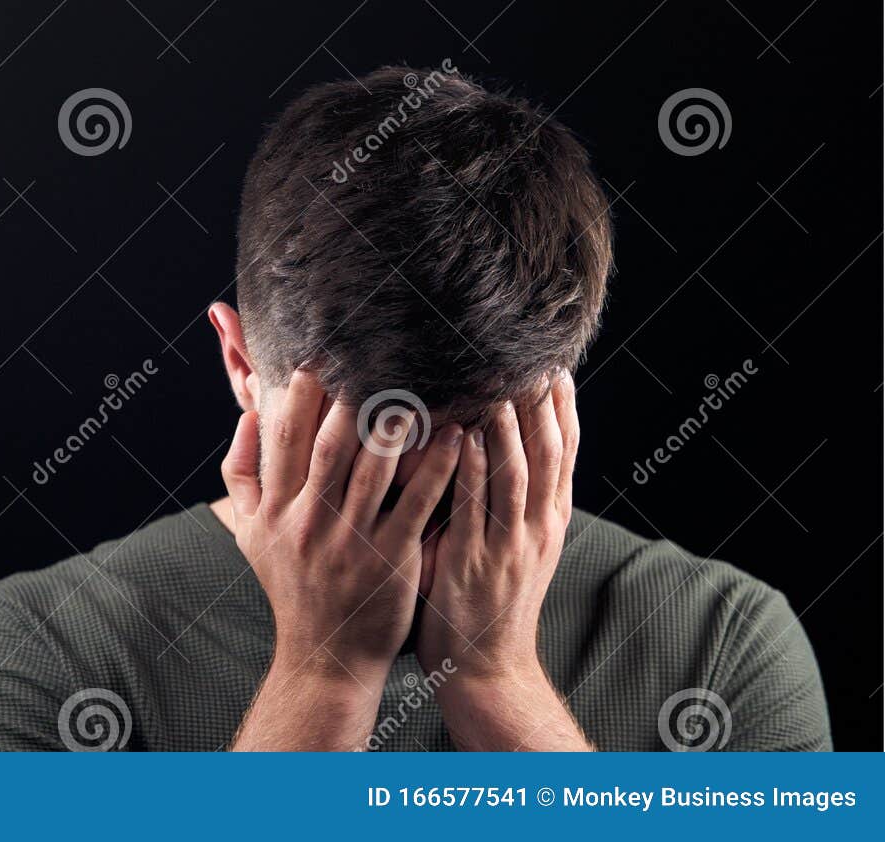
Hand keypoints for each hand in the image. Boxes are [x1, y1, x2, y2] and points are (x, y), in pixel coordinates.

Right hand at [222, 370, 460, 748]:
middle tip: (371, 356)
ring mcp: (352, 541)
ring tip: (415, 385)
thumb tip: (248, 413)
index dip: (301, 395)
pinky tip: (456, 437)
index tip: (316, 357)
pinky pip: (416, 503)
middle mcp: (310, 522)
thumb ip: (240, 473)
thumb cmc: (291, 586)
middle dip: (349, 399)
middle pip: (330, 447)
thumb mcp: (250, 533)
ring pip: (374, 470)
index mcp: (277, 510)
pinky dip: (436, 467)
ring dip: (395, 425)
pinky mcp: (392, 559)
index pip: (286, 439)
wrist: (326, 658)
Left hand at [416, 373, 592, 749]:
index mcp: (550, 519)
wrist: (486, 667)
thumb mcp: (520, 540)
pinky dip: (470, 469)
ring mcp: (508, 546)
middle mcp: (537, 528)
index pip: (566, 452)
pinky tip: (462, 437)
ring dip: (508, 429)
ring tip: (499, 385)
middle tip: (531, 359)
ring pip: (516, 476)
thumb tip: (509, 430)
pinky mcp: (473, 563)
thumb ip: (518, 491)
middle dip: (540, 405)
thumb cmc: (493, 596)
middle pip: (548, 454)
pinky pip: (473, 508)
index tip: (556, 365)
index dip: (563, 407)